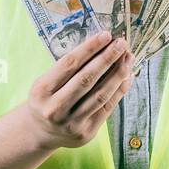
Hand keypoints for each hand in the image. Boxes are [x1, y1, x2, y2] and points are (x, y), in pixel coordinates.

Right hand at [23, 30, 133, 149]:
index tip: (106, 35)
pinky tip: (127, 77)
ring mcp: (71, 123)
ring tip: (128, 58)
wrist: (39, 132)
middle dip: (107, 59)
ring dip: (118, 74)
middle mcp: (55, 108)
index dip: (89, 48)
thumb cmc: (47, 99)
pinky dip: (119, 90)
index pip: (69, 64)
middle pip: (87, 79)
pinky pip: (107, 107)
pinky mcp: (86, 132)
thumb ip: (70, 68)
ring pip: (101, 94)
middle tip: (122, 43)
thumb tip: (103, 45)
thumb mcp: (47, 82)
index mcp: (41, 91)